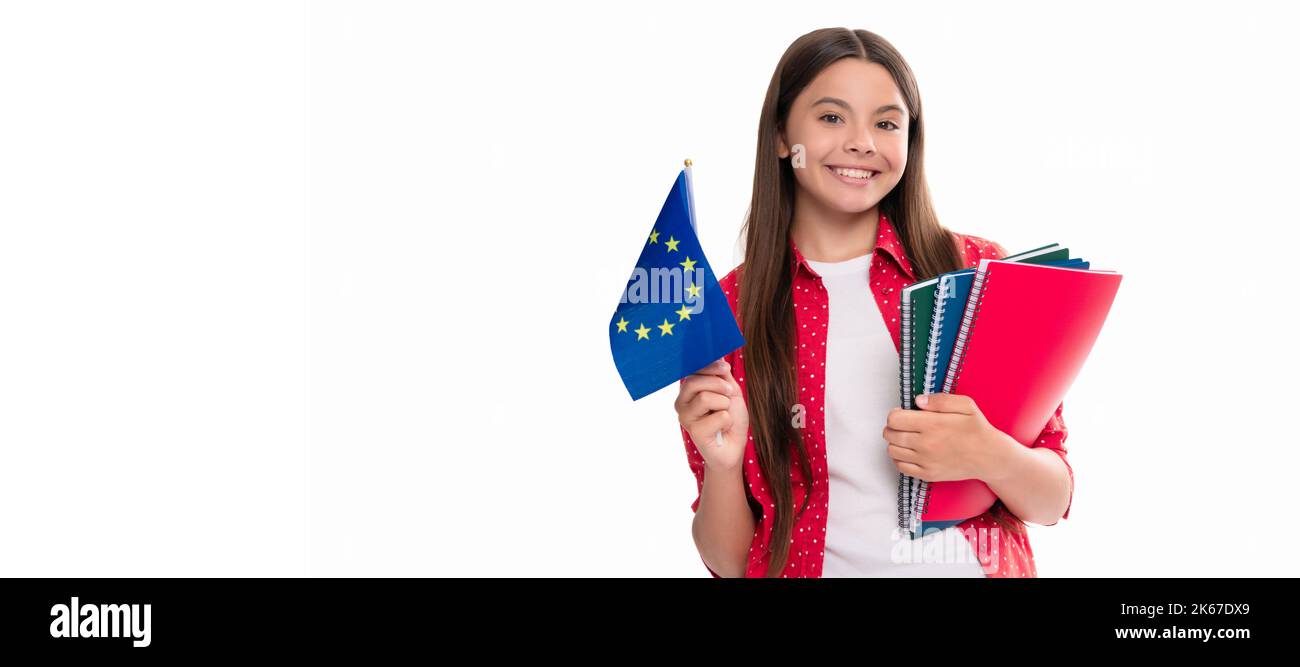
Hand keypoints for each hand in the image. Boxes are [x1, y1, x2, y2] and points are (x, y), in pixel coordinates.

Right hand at [675, 359, 747, 471]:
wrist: (735, 446)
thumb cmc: (731, 418)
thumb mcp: (729, 391)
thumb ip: (721, 374)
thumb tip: (716, 353)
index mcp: (688, 390)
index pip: (692, 370)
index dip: (710, 366)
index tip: (726, 368)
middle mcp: (682, 402)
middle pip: (694, 381)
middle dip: (719, 385)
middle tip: (729, 394)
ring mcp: (685, 418)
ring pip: (705, 398)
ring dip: (725, 404)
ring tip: (725, 414)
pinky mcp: (695, 432)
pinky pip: (719, 416)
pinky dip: (728, 421)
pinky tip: (723, 429)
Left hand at [881, 393, 1013, 482]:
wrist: (990, 457)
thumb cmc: (978, 430)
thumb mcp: (966, 405)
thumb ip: (940, 400)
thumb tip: (918, 401)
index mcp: (933, 425)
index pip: (894, 419)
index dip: (896, 413)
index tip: (903, 413)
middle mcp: (925, 444)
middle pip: (889, 434)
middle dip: (893, 427)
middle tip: (905, 424)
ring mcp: (925, 462)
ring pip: (892, 450)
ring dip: (895, 442)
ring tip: (907, 437)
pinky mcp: (927, 474)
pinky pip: (900, 466)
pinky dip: (900, 458)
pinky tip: (910, 451)